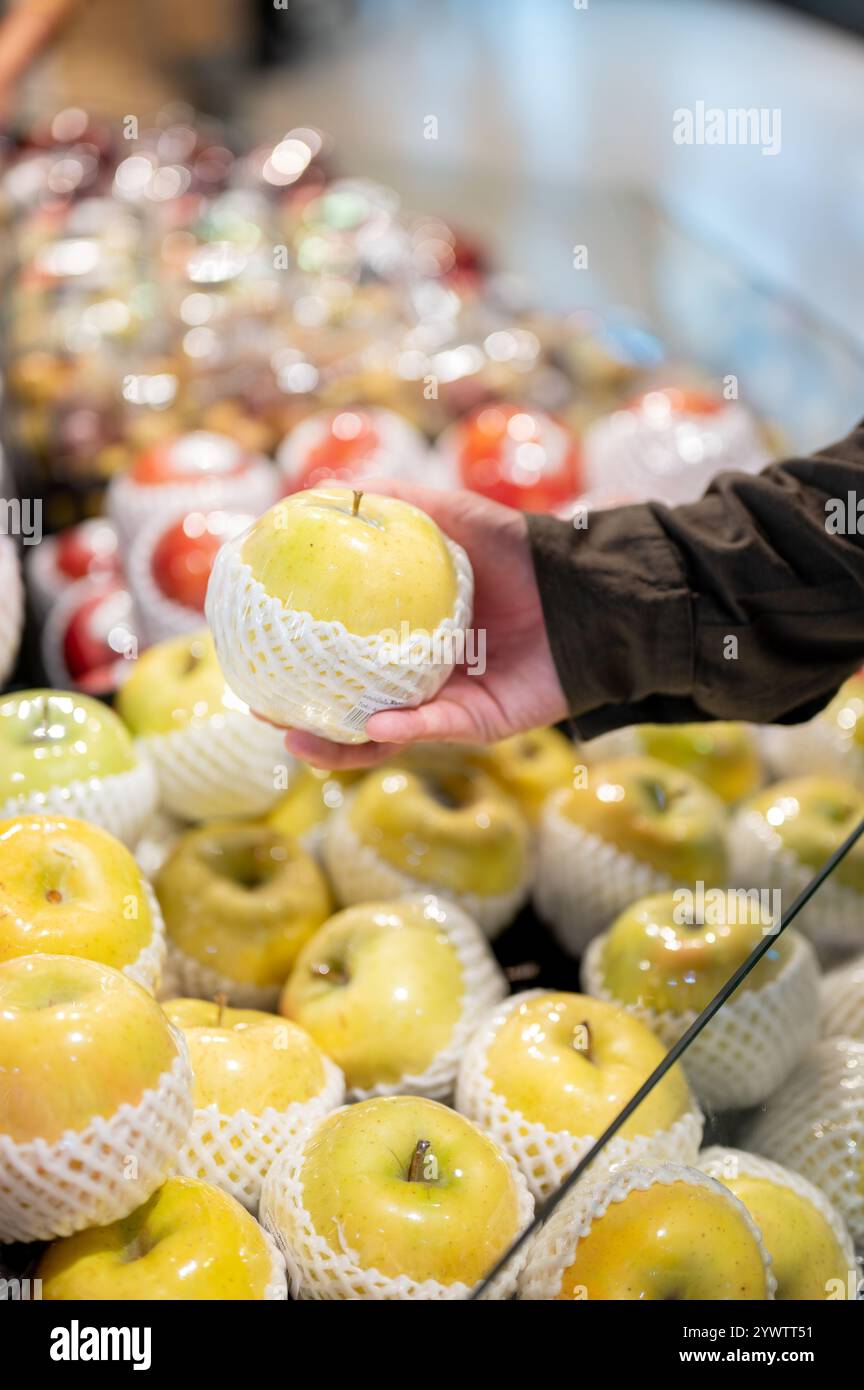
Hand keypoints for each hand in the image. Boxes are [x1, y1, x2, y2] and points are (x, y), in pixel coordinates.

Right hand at [282, 479, 567, 768]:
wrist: (588, 587)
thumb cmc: (519, 551)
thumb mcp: (451, 516)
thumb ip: (393, 502)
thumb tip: (318, 490)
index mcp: (403, 636)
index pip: (338, 658)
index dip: (295, 662)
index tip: (248, 656)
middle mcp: (418, 677)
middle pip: (348, 709)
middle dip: (303, 720)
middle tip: (262, 709)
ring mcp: (446, 706)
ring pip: (382, 738)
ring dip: (338, 746)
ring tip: (297, 739)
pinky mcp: (481, 725)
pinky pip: (434, 731)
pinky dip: (403, 730)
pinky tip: (372, 725)